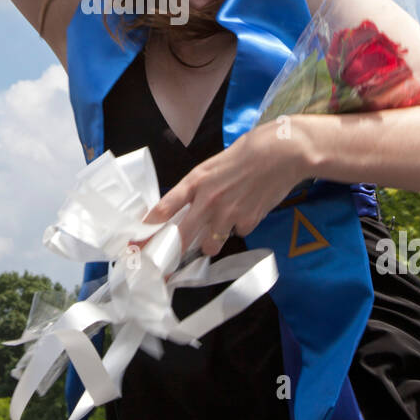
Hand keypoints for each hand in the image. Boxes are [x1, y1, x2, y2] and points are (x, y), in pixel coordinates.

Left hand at [141, 124, 309, 260]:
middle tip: (162, 268)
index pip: (164, 208)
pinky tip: (248, 210)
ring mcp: (228, 214)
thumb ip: (199, 187)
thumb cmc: (248, 151)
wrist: (282, 153)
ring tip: (219, 228)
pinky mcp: (248, 222)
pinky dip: (239, 228)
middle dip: (170, 254)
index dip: (148, 227)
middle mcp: (208, 200)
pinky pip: (237, 234)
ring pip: (209, 245)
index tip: (137, 242)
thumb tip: (188, 207)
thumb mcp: (214, 165)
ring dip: (210, 242)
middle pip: (181, 237)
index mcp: (196, 180)